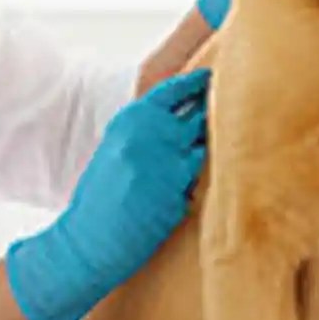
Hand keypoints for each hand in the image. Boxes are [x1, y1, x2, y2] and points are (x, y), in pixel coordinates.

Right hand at [4, 69, 210, 319]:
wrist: (86, 242)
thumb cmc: (98, 199)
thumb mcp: (115, 150)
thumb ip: (146, 132)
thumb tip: (179, 122)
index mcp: (130, 121)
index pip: (173, 90)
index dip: (197, 82)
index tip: (212, 77)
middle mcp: (150, 135)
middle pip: (199, 114)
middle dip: (212, 116)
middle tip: (231, 111)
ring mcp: (167, 165)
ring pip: (205, 149)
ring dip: (205, 155)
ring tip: (209, 159)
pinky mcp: (179, 195)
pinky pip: (199, 184)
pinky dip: (195, 186)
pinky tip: (181, 194)